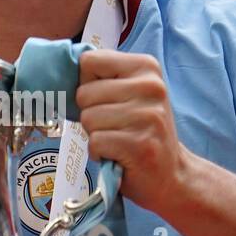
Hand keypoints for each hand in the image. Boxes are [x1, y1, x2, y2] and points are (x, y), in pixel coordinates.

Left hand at [76, 49, 191, 215]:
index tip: (106, 100)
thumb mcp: (130, 93)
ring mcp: (147, 115)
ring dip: (96, 135)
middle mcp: (150, 86)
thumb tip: (64, 73)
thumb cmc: (141, 131)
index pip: (89, 61)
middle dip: (91, 114)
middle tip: (115, 126)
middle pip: (84, 93)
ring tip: (118, 140)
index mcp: (146, 67)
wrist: (170, 174)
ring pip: (88, 118)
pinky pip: (95, 142)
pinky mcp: (139, 144)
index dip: (88, 84)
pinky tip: (118, 155)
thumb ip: (104, 79)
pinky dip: (99, 152)